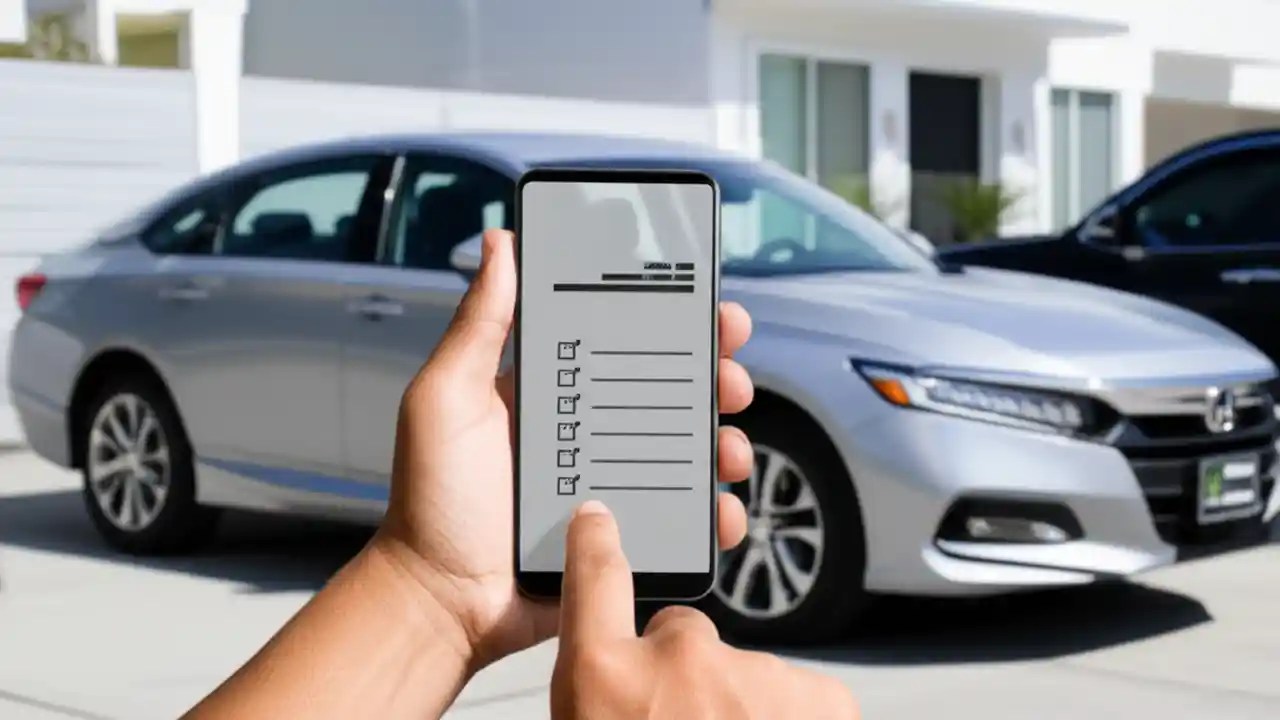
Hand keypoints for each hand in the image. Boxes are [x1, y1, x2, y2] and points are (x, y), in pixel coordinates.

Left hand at [371, 229, 755, 670]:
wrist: (440, 600)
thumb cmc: (432, 498)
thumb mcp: (446, 397)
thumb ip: (480, 324)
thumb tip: (501, 241)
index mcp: (556, 393)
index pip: (627, 342)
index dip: (676, 322)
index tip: (712, 308)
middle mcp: (592, 434)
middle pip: (674, 395)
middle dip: (717, 380)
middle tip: (731, 379)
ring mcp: (613, 487)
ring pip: (691, 456)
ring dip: (725, 445)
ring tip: (728, 452)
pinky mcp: (625, 539)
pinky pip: (685, 524)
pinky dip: (715, 518)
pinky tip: (721, 516)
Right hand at [552, 501, 857, 718]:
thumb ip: (613, 700)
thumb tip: (632, 692)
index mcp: (606, 679)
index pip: (596, 581)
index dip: (597, 545)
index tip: (599, 521)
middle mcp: (679, 663)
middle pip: (687, 639)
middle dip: (691, 681)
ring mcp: (754, 678)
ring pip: (749, 676)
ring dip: (747, 712)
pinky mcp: (821, 698)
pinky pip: (802, 697)